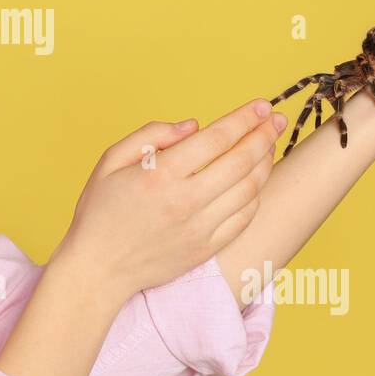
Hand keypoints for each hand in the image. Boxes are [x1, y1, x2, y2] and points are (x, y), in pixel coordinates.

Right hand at [52, 100, 285, 303]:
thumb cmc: (100, 211)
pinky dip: (255, 196)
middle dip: (265, 134)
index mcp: (160, 174)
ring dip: (265, 163)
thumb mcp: (109, 161)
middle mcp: (184, 200)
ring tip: (268, 146)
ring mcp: (199, 228)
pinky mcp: (206, 249)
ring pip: (250, 189)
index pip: (216, 138)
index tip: (262, 106)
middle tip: (276, 120)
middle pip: (242, 160)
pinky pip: (244, 218)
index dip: (245, 118)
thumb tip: (193, 126)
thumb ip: (150, 135)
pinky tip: (255, 182)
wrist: (98, 270)